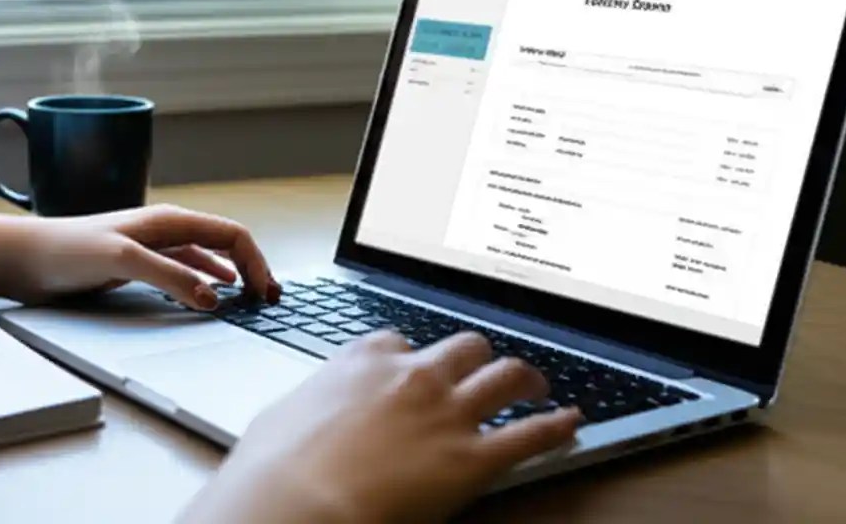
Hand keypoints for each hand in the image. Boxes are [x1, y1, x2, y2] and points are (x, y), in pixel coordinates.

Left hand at [19, 203, 279, 309]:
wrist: (24, 259)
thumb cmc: (67, 250)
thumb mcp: (123, 260)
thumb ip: (170, 276)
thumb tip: (212, 297)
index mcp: (170, 220)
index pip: (232, 235)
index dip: (256, 263)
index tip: (265, 294)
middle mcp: (167, 230)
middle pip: (226, 245)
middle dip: (252, 269)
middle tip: (268, 300)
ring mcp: (154, 248)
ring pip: (208, 259)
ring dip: (233, 277)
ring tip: (249, 301)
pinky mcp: (139, 266)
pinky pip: (187, 272)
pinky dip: (206, 284)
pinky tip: (210, 298)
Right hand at [180, 331, 580, 523]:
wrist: (293, 502)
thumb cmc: (275, 468)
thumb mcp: (281, 417)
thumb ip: (311, 406)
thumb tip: (307, 416)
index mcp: (364, 359)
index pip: (401, 343)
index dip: (413, 358)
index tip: (415, 369)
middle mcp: (413, 375)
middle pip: (465, 348)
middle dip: (478, 358)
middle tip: (486, 370)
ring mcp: (447, 413)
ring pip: (506, 376)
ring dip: (526, 379)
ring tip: (537, 386)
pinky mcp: (472, 459)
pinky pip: (532, 434)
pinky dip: (557, 426)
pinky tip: (571, 421)